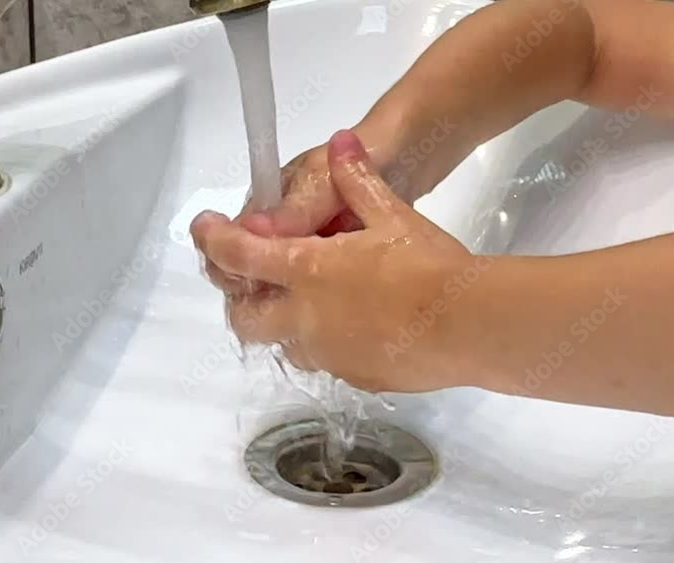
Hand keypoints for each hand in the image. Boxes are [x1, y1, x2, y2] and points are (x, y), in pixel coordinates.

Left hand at [191, 130, 474, 391]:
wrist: (468, 326)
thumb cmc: (427, 265)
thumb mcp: (393, 214)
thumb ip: (357, 179)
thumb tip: (341, 142)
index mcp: (306, 271)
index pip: (240, 255)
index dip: (213, 241)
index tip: (205, 229)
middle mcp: (304, 318)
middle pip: (245, 318)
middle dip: (239, 299)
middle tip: (253, 279)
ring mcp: (327, 354)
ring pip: (284, 344)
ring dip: (282, 323)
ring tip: (308, 302)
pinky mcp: (355, 378)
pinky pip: (325, 361)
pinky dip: (325, 342)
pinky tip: (356, 326)